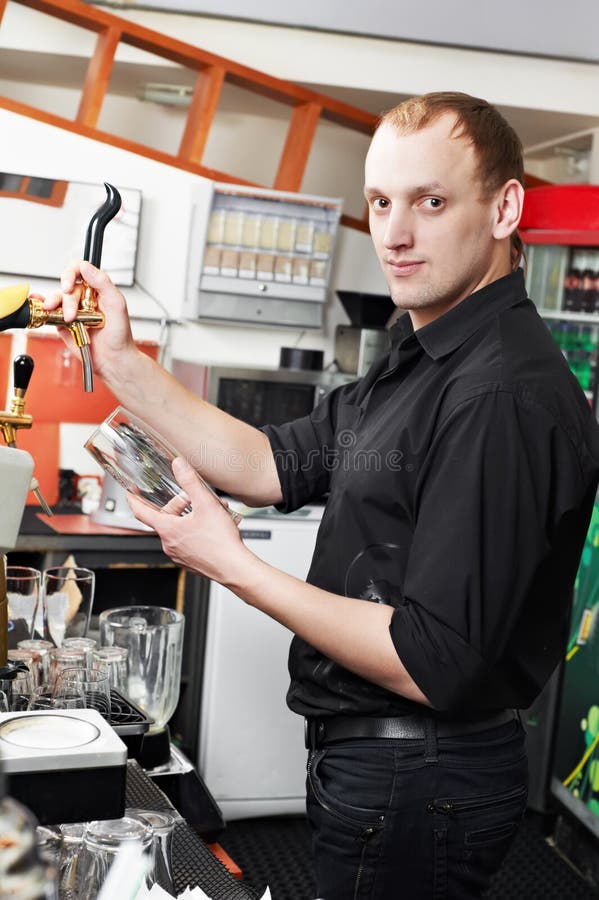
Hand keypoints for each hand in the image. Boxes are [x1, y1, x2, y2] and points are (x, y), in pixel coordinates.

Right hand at [43, 260, 136, 380]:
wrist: (113, 359)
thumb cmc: (119, 334)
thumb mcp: (117, 304)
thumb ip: (103, 282)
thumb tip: (86, 266)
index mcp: (97, 289)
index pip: (80, 270)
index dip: (71, 273)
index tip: (69, 284)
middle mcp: (83, 297)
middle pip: (66, 285)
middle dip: (67, 299)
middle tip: (72, 313)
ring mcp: (72, 310)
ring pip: (56, 298)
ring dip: (56, 305)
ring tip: (67, 319)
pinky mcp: (63, 324)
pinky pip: (49, 312)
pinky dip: (42, 308)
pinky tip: (42, 307)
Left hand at [127, 457, 249, 583]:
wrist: (235, 568)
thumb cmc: (221, 542)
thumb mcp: (206, 504)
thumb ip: (190, 482)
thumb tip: (178, 466)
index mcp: (168, 530)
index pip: (141, 512)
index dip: (134, 499)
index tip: (130, 493)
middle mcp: (169, 544)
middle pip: (165, 518)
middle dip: (179, 504)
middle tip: (194, 498)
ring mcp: (179, 555)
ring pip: (178, 528)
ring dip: (191, 517)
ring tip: (211, 512)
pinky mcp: (190, 561)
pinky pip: (187, 541)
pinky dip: (196, 530)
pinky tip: (213, 526)